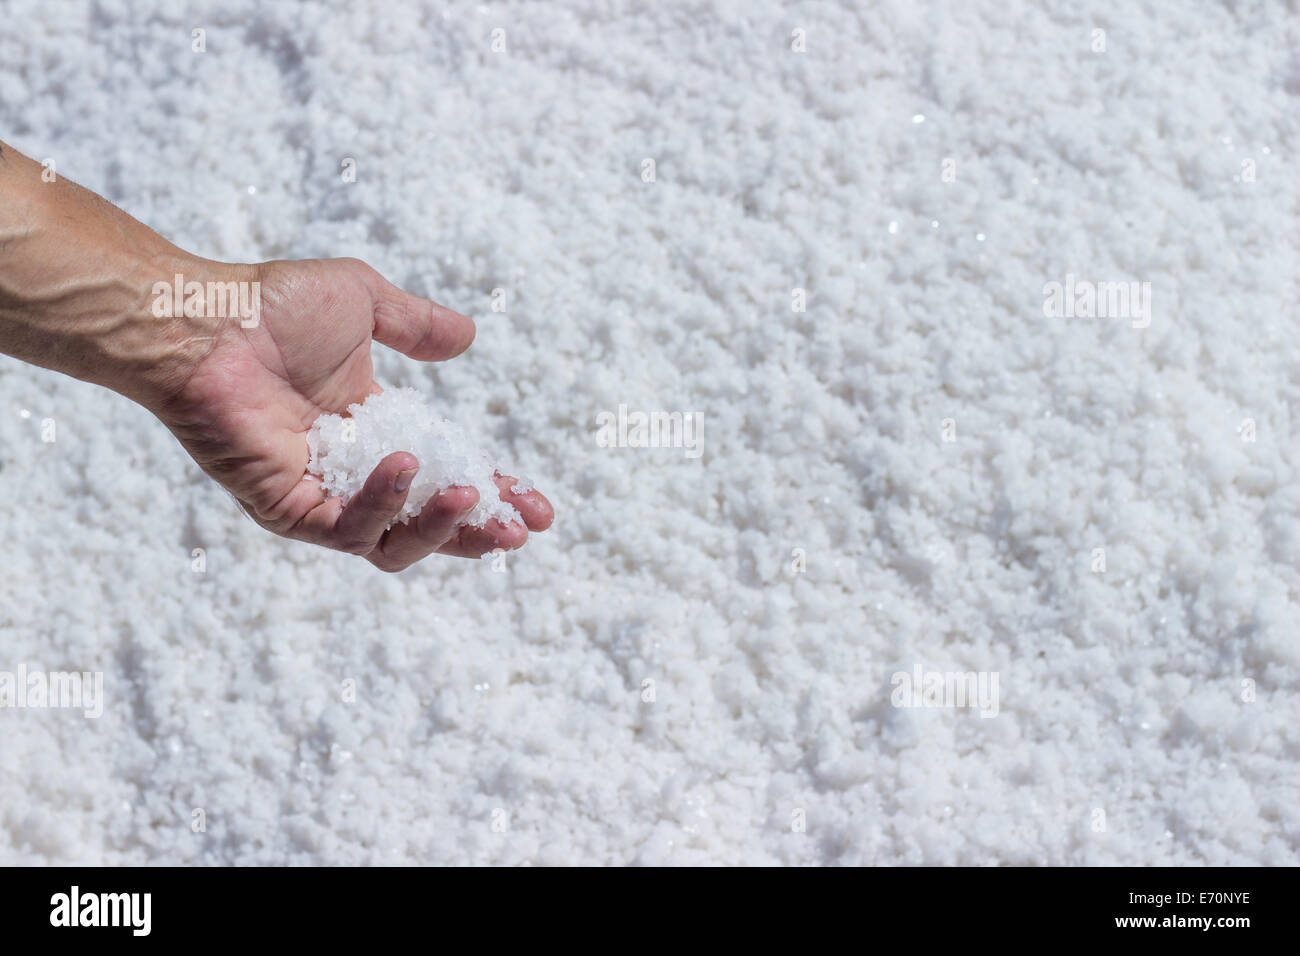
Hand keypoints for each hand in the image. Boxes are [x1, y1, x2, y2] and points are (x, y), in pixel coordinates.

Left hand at [152, 256, 553, 570]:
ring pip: (393, 546)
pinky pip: (346, 529)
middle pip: (429, 525)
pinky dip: (382, 505)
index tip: (537, 503)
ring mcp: (321, 497)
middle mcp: (353, 473)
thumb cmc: (272, 307)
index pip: (446, 476)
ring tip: (471, 499)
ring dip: (440, 528)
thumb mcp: (364, 303)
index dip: (495, 491)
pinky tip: (406, 467)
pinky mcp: (288, 510)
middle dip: (480, 531)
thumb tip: (469, 336)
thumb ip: (416, 324)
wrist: (205, 321)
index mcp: (376, 433)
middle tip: (519, 527)